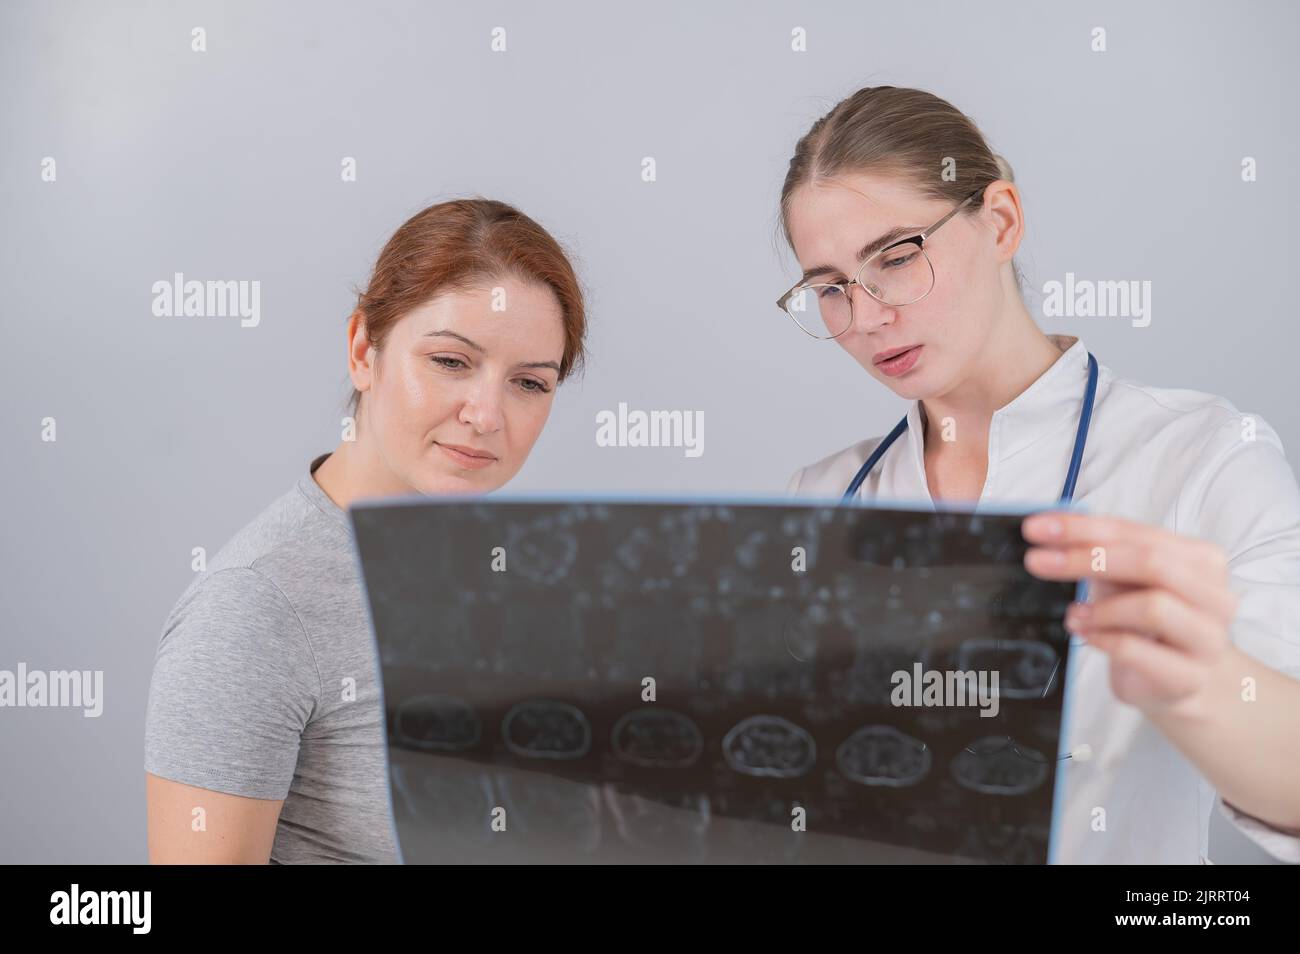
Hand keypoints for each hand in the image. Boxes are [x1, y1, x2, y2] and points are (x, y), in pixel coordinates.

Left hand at [1021, 511, 1239, 715]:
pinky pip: (1139, 650)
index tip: (1037, 529)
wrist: (1176, 681)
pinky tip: (1086, 635)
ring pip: (1153, 607)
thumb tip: (1051, 530)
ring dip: (1101, 608)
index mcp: (1201, 560)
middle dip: (1087, 558)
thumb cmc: (1146, 623)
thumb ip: (1099, 554)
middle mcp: (1215, 595)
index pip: (1138, 533)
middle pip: (1151, 563)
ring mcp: (1207, 638)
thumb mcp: (1123, 581)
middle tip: (1038, 562)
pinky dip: (1102, 638)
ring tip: (1073, 614)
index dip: (1083, 528)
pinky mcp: (1190, 676)